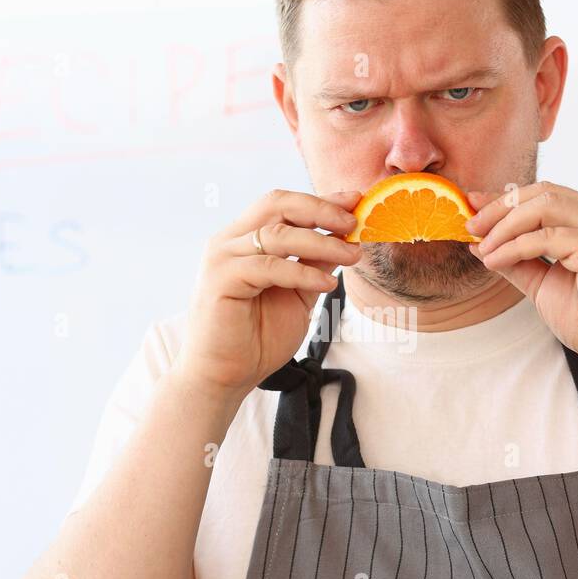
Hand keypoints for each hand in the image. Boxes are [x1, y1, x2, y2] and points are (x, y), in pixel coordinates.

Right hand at [173, 188, 361, 399]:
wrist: (224, 378)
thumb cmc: (256, 339)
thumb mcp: (297, 295)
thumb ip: (314, 265)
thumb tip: (345, 240)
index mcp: (244, 240)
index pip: (283, 205)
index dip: (321, 201)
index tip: (356, 201)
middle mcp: (229, 241)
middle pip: (277, 205)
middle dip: (321, 209)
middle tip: (354, 221)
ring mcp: (222, 258)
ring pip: (277, 234)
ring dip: (321, 241)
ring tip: (352, 254)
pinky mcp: (221, 280)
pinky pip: (270, 266)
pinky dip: (302, 271)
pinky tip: (327, 282)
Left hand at [464, 182, 577, 378]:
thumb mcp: (545, 286)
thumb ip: (517, 263)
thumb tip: (478, 245)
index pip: (546, 196)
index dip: (507, 198)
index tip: (473, 205)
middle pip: (543, 192)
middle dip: (502, 206)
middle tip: (471, 225)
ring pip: (545, 206)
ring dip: (505, 224)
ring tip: (482, 246)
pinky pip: (548, 236)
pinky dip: (515, 246)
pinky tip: (495, 260)